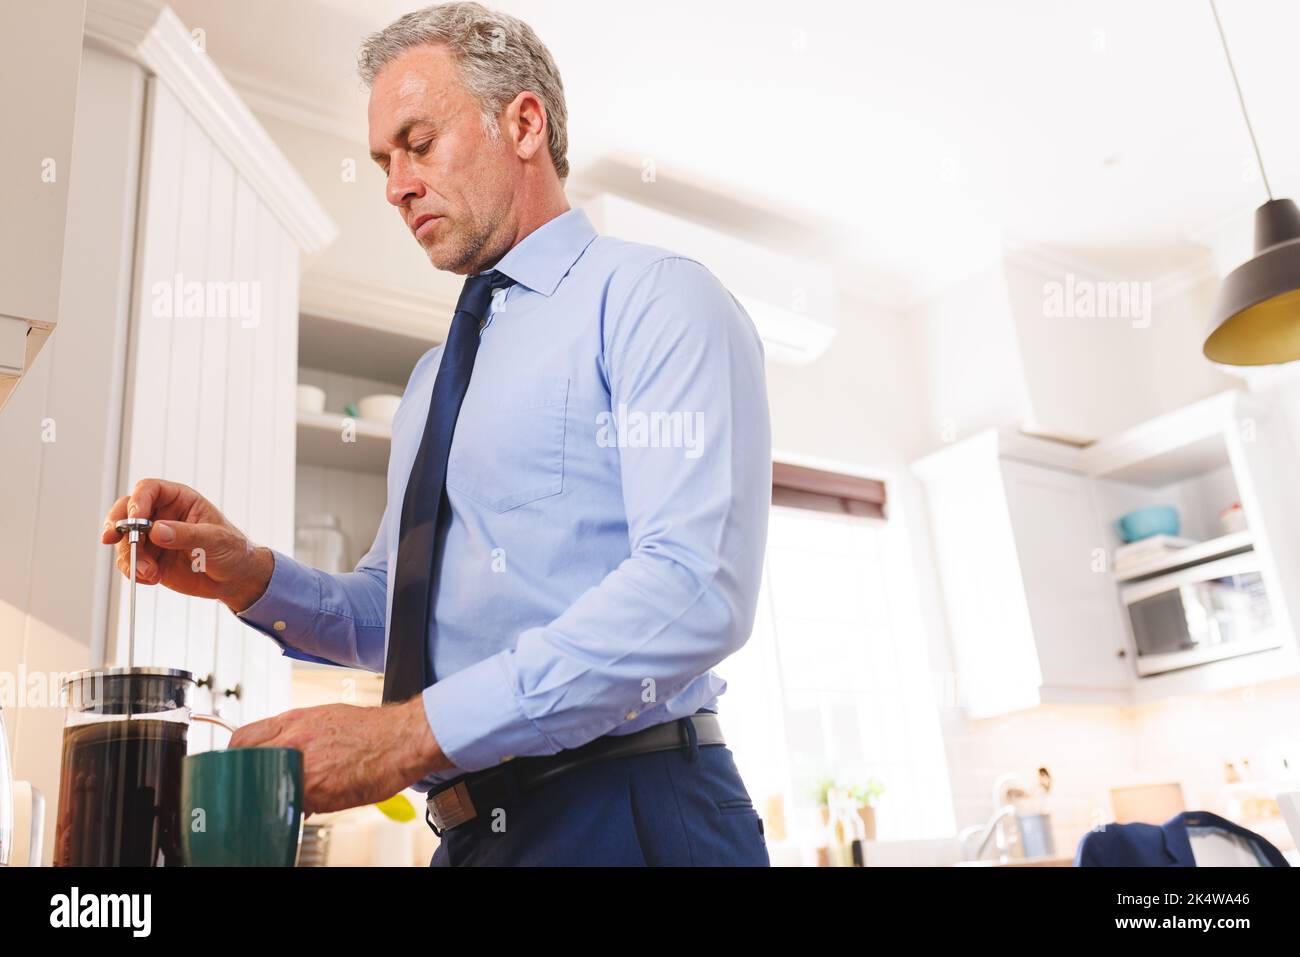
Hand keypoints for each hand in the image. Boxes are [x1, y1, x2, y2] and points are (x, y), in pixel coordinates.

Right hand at [101, 478, 272, 612]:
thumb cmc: (232, 550)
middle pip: (125, 512)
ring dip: (130, 557)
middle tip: (112, 539)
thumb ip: (187, 534)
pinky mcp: (150, 560)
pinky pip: (130, 563)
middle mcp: (161, 515)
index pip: (149, 490)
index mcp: (179, 500)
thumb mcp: (215, 539)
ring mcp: (153, 538)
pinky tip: (150, 579)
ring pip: (124, 541)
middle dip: (117, 525)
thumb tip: (157, 530)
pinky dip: (133, 572)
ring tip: (149, 572)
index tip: (134, 520)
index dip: (137, 501)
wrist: (235, 579)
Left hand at [228, 697, 453, 814]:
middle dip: (246, 778)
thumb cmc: (373, 731)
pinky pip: (295, 806)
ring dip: (272, 796)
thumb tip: (286, 751)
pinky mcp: (318, 792)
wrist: (402, 740)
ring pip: (266, 787)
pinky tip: (312, 806)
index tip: (237, 765)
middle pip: (245, 762)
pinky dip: (299, 809)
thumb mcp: (328, 718)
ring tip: (286, 798)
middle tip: (253, 788)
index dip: (235, 755)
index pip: (243, 737)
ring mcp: (303, 767)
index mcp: (294, 721)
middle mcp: (293, 741)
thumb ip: (301, 734)